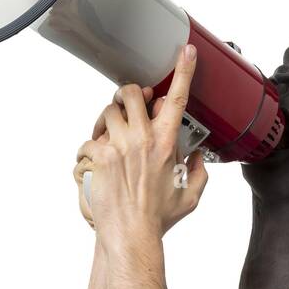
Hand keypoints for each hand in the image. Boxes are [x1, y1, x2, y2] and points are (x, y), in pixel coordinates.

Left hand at [73, 45, 207, 246]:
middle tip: (127, 105)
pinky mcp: (99, 155)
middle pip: (132, 93)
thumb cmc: (157, 219)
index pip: (178, 99)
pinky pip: (89, 139)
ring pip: (108, 111)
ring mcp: (119, 145)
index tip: (186, 53)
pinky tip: (94, 164)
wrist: (131, 235)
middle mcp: (143, 139)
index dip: (184, 71)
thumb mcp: (189, 197)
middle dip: (129, 94)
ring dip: (107, 119)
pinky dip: (89, 150)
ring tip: (108, 137)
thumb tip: (198, 158)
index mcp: (167, 144)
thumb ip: (200, 173)